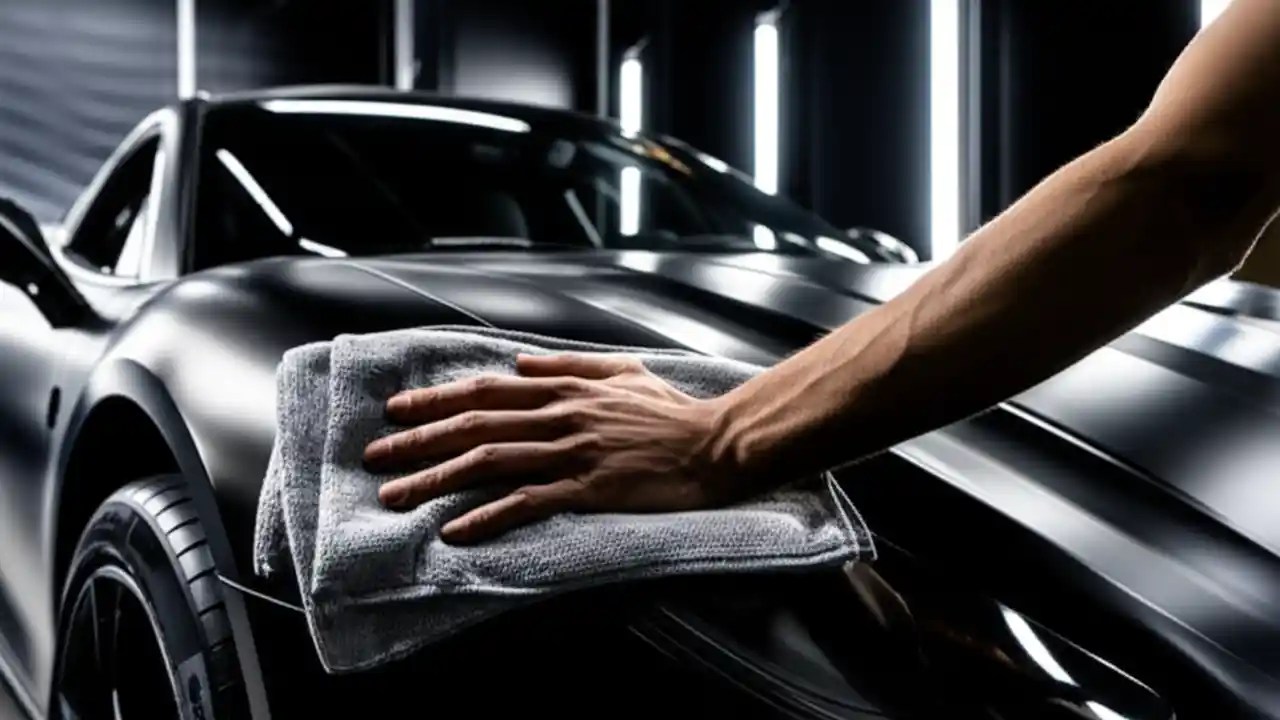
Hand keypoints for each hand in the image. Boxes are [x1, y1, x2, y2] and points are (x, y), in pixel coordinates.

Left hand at [362, 352, 739, 543]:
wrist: (715, 445)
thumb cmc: (672, 411)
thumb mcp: (623, 371)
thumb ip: (569, 365)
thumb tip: (521, 364)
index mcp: (564, 389)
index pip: (485, 392)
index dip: (436, 400)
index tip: (396, 411)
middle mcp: (559, 417)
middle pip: (474, 428)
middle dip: (418, 442)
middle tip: (375, 459)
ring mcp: (572, 454)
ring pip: (490, 465)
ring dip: (437, 480)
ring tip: (397, 497)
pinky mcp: (588, 490)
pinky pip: (527, 503)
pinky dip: (487, 516)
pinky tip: (455, 530)